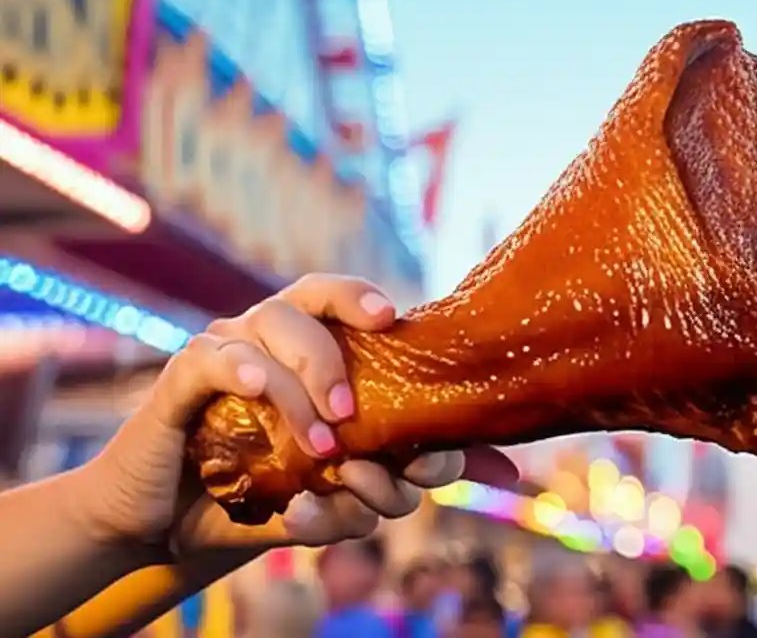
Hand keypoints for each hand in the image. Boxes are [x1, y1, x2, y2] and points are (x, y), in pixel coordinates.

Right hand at [79, 274, 517, 557]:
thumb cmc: (273, 489)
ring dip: (299, 387)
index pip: (339, 298)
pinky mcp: (180, 380)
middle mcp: (265, 332)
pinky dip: (241, 369)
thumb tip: (508, 470)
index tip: (395, 318)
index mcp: (307, 341)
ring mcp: (222, 350)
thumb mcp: (354, 480)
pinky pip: (213, 357)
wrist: (182, 525)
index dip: (364, 299)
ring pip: (266, 329)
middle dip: (336, 350)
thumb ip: (419, 465)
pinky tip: (260, 388)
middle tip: (354, 411)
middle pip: (308, 298)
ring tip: (321, 444)